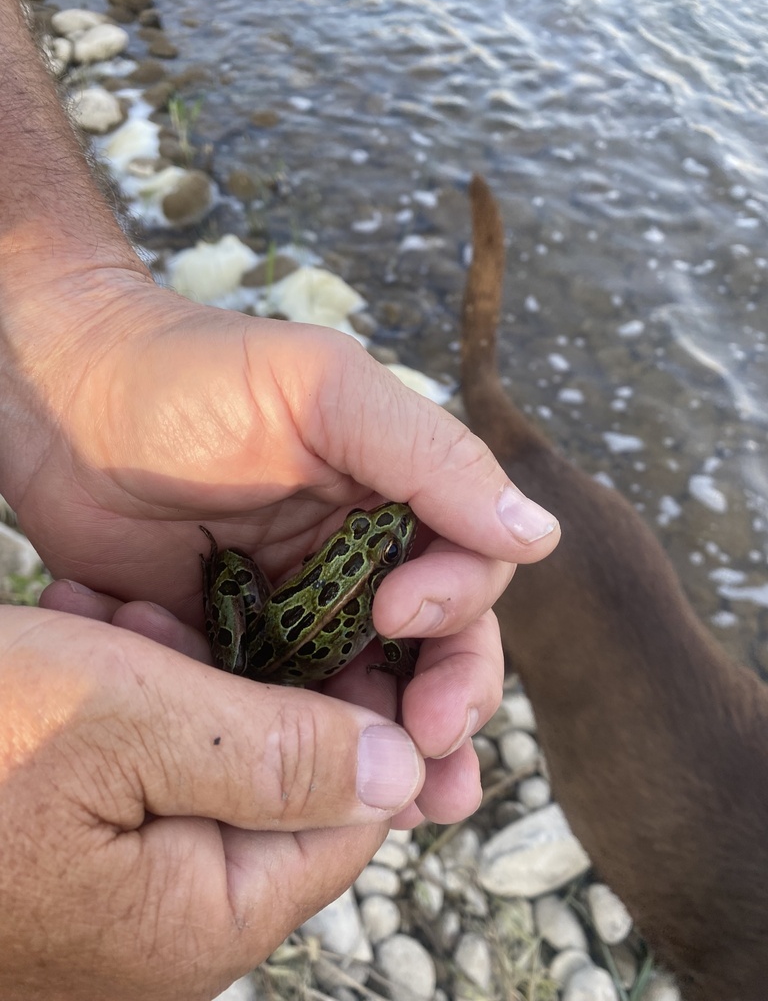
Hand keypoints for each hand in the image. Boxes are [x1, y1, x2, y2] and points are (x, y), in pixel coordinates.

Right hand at [0, 605, 432, 1000]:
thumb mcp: (132, 725)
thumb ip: (279, 755)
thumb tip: (406, 774)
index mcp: (202, 916)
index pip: (344, 822)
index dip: (360, 718)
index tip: (343, 623)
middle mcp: (163, 923)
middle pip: (267, 783)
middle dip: (241, 680)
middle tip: (172, 616)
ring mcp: (108, 889)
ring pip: (195, 756)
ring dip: (169, 674)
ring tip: (105, 617)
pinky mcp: (63, 843)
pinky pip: (129, 764)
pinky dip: (117, 694)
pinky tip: (72, 636)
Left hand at [10, 268, 558, 822]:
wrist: (62, 403)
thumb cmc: (193, 374)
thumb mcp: (325, 392)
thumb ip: (432, 460)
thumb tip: (540, 536)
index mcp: (396, 495)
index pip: (469, 568)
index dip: (457, 607)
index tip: (400, 614)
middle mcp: (362, 559)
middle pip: (437, 647)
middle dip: (449, 699)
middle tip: (434, 748)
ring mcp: (302, 610)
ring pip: (375, 694)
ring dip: (403, 752)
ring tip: (421, 808)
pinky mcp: (243, 650)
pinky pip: (291, 713)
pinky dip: (317, 755)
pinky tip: (330, 800)